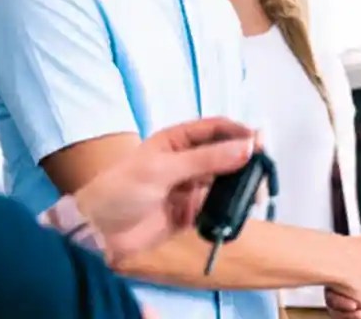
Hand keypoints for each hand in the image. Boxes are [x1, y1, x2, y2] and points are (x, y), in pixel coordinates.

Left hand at [73, 117, 255, 260]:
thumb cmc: (121, 190)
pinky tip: (239, 211)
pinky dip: (231, 209)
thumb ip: (206, 160)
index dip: (239, 132)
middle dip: (246, 161)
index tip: (261, 142)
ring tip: (256, 195)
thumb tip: (246, 147)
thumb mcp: (162, 170)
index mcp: (177, 140)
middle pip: (226, 155)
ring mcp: (190, 187)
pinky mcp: (191, 213)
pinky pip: (218, 207)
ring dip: (242, 186)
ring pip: (226, 182)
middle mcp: (187, 161)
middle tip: (264, 172)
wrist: (97, 232)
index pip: (216, 129)